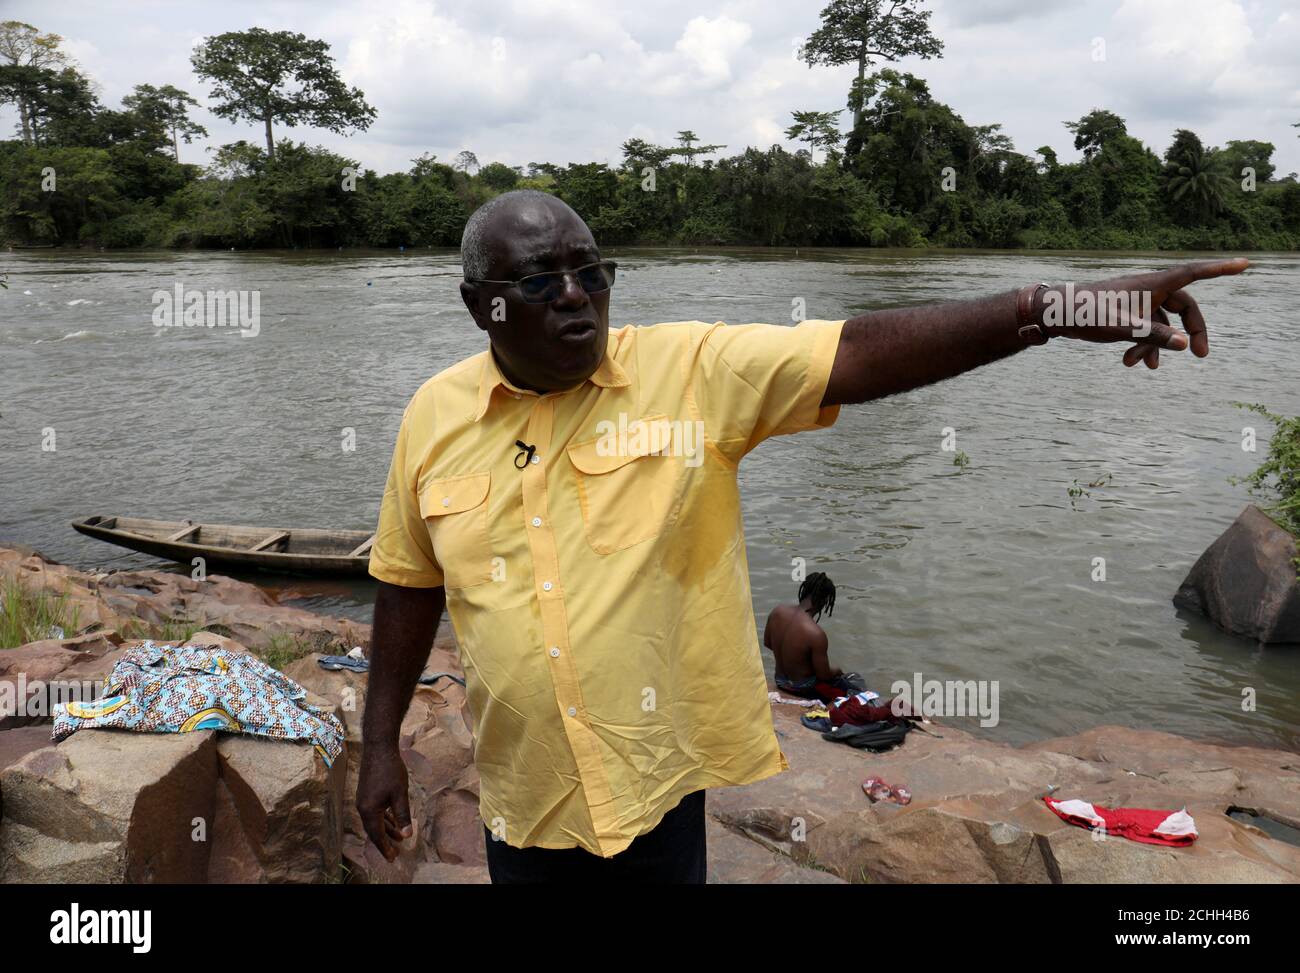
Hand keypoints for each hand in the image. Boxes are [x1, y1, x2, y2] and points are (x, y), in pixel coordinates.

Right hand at [356, 746, 412, 861]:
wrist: (379, 748)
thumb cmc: (390, 770)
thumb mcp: (400, 794)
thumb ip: (402, 816)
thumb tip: (407, 835)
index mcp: (369, 810)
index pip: (377, 835)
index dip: (385, 847)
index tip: (393, 858)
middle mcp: (363, 807)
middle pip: (374, 830)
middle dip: (385, 841)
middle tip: (396, 852)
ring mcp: (363, 800)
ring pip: (375, 820)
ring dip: (386, 829)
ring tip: (399, 838)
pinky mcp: (367, 793)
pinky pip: (375, 812)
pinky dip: (384, 818)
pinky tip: (393, 820)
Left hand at [1039, 257, 1248, 368]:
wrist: (1054, 314)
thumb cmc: (1086, 314)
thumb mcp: (1122, 328)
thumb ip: (1154, 336)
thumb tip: (1184, 345)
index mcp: (1152, 285)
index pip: (1194, 273)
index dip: (1220, 269)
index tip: (1245, 264)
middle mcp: (1147, 290)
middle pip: (1183, 306)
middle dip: (1192, 331)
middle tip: (1201, 355)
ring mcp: (1136, 302)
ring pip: (1161, 322)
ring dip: (1158, 345)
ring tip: (1147, 367)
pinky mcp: (1124, 313)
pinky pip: (1144, 328)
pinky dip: (1142, 345)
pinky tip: (1131, 364)